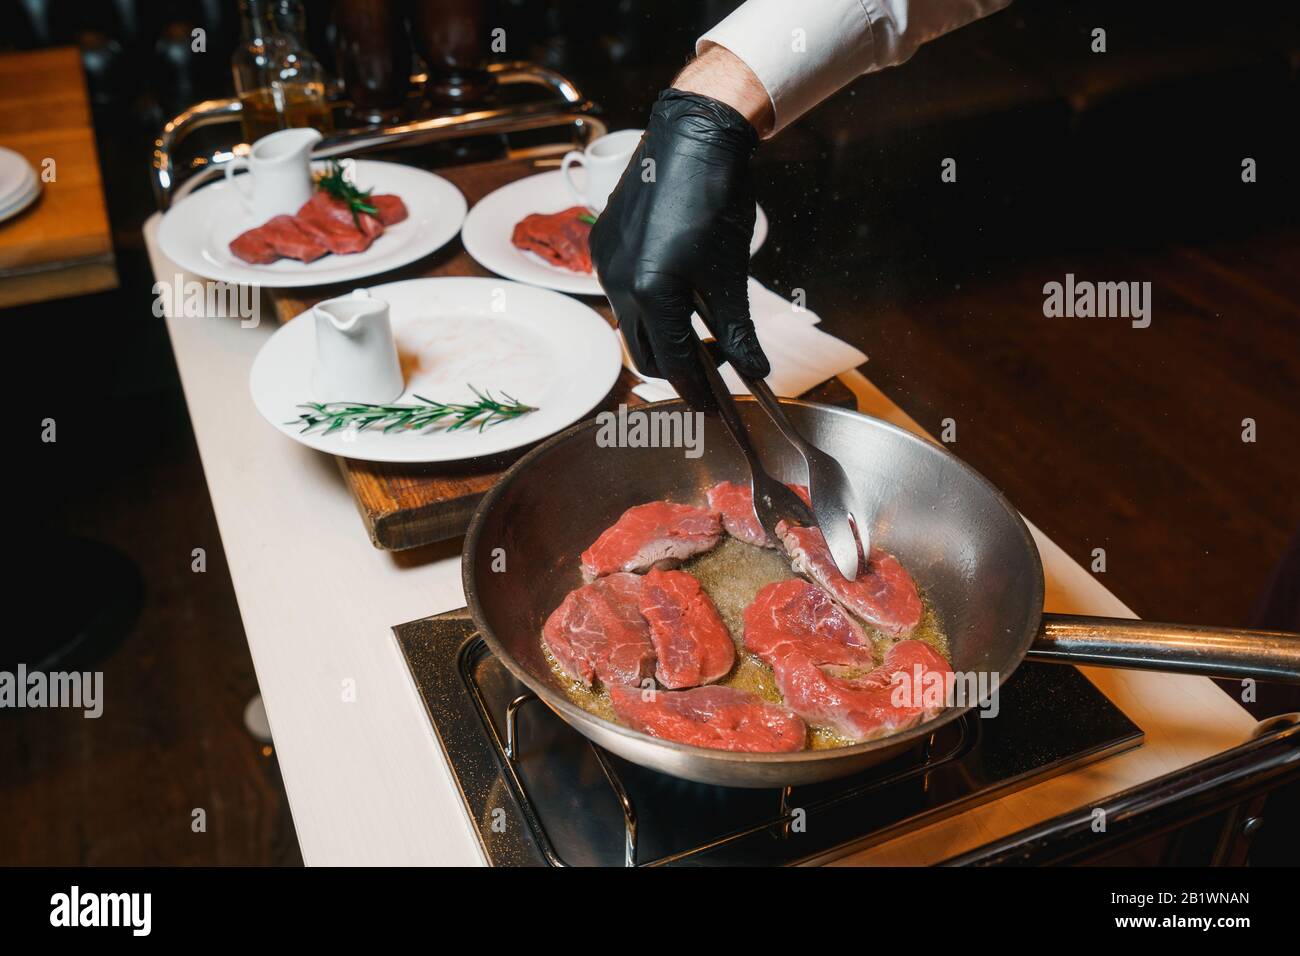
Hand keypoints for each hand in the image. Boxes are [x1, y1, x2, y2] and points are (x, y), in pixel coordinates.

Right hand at [590, 87, 769, 410]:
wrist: (692, 138)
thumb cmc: (716, 200)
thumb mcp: (732, 274)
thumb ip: (739, 330)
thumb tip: (756, 371)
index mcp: (652, 293)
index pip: (672, 365)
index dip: (696, 392)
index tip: (714, 407)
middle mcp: (618, 282)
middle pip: (644, 352)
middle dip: (677, 368)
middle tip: (712, 368)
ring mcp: (605, 262)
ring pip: (631, 322)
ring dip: (662, 334)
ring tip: (698, 328)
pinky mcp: (603, 244)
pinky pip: (621, 290)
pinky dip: (648, 303)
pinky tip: (676, 290)